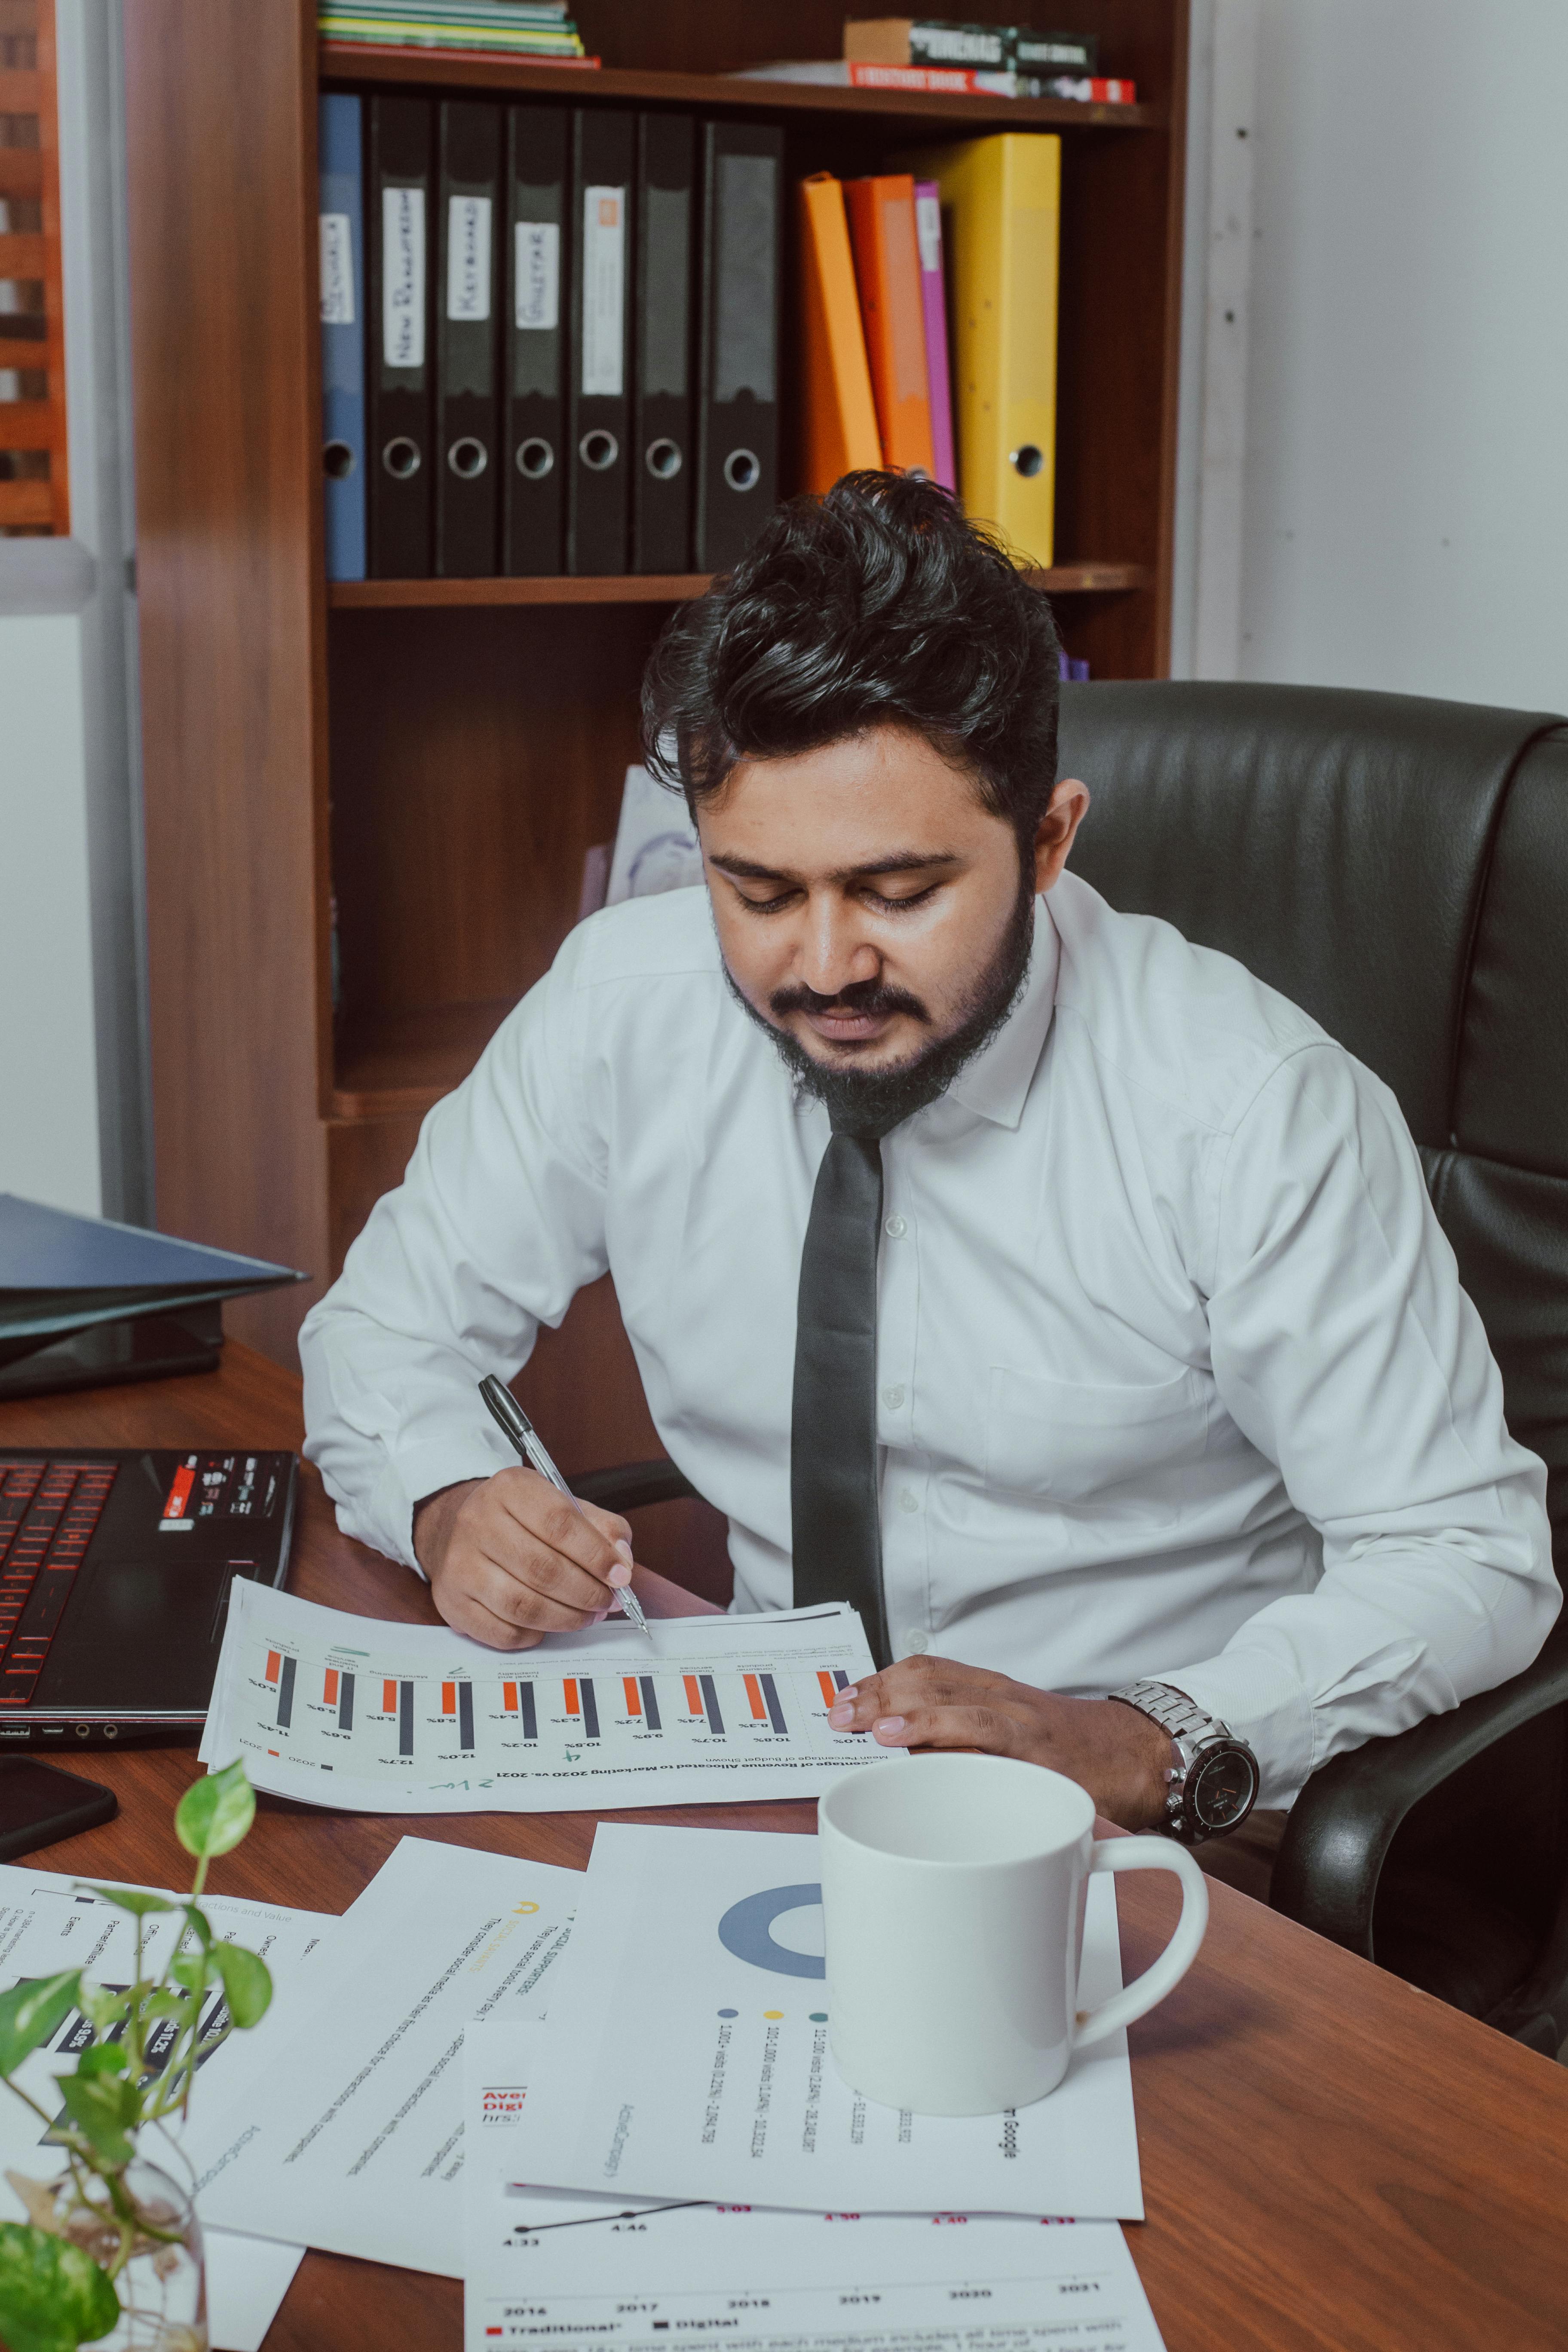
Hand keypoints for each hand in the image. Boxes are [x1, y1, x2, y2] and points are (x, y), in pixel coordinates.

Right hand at [413, 1468, 636, 1648]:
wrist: (457, 1530)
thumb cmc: (520, 1520)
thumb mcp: (562, 1504)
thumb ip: (601, 1527)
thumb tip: (622, 1562)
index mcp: (509, 1488)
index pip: (559, 1523)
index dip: (597, 1555)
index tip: (621, 1576)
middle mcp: (477, 1522)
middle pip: (543, 1569)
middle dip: (587, 1592)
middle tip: (607, 1602)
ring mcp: (459, 1565)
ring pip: (523, 1606)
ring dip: (566, 1617)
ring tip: (587, 1615)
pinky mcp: (451, 1602)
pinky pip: (502, 1632)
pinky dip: (534, 1634)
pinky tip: (548, 1623)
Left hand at [828, 1654, 1176, 1831]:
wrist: (1140, 1755)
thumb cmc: (1076, 1752)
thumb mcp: (1016, 1735)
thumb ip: (969, 1741)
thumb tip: (908, 1759)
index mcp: (992, 1690)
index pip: (925, 1669)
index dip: (880, 1680)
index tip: (845, 1699)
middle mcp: (1001, 1697)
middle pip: (926, 1679)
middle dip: (876, 1694)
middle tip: (839, 1715)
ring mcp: (1018, 1721)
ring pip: (948, 1698)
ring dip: (898, 1710)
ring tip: (862, 1724)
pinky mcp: (1034, 1752)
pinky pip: (982, 1735)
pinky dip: (938, 1734)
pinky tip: (907, 1743)